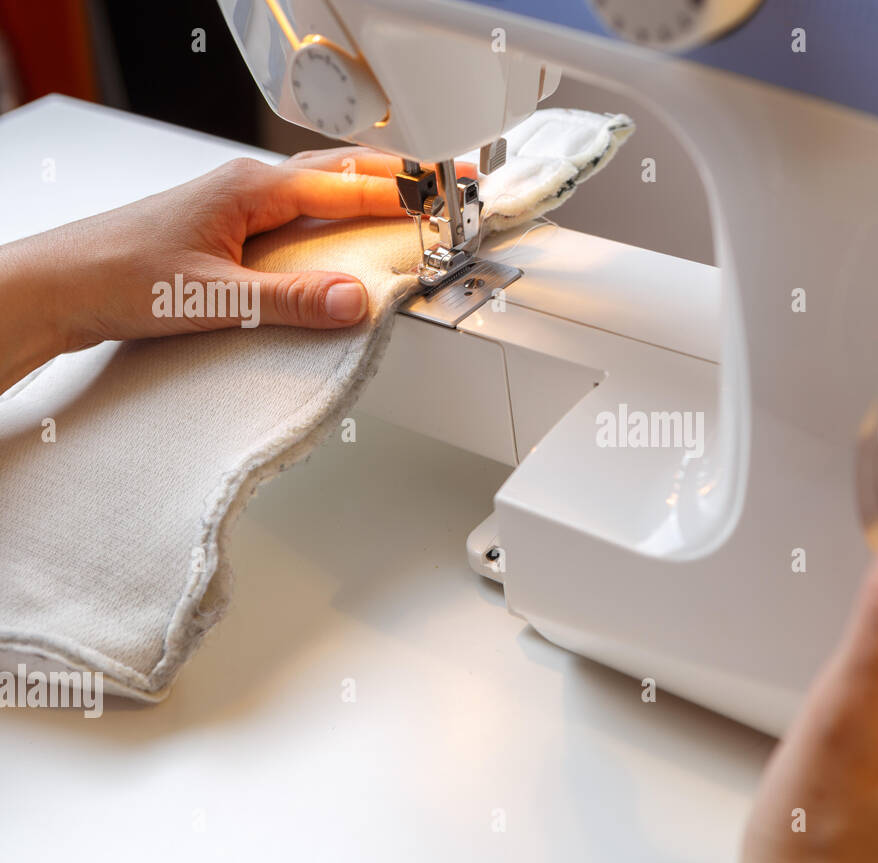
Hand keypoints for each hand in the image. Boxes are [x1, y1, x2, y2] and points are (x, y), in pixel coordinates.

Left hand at [0, 147, 472, 391]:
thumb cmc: (116, 277)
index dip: (402, 190)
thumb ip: (290, 300)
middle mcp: (245, 188)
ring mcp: (234, 206)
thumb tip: (357, 299)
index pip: (345, 184)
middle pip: (339, 171)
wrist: (55, 287)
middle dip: (398, 174)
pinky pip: (296, 213)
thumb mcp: (213, 297)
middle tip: (447, 182)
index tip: (447, 194)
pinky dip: (334, 215)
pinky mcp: (224, 229)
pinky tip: (342, 237)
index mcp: (249, 189)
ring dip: (367, 190)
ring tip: (411, 201)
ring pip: (318, 188)